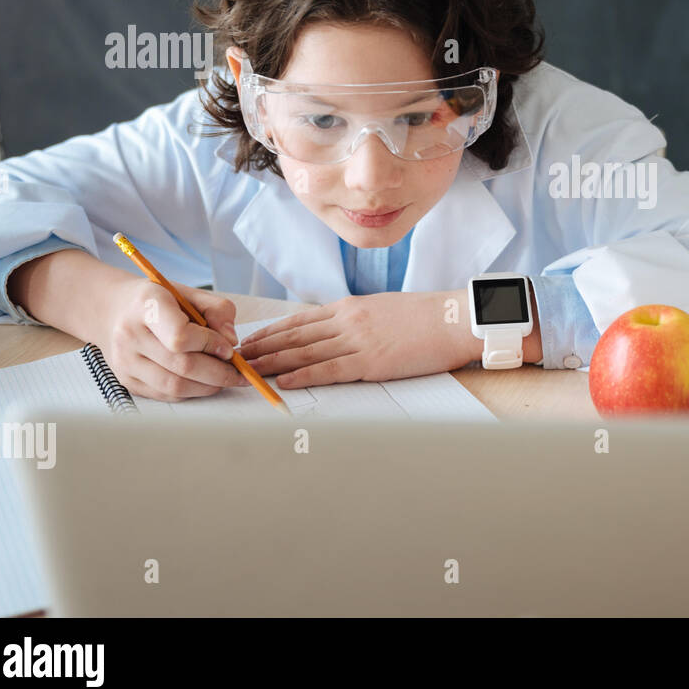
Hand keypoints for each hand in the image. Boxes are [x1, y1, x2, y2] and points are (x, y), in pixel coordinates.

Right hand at [98, 276, 246, 400]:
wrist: (113, 311)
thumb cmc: (157, 301)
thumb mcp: (188, 292)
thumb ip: (218, 310)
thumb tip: (231, 341)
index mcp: (147, 306)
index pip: (180, 336)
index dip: (210, 345)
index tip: (228, 347)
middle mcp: (130, 335)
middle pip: (182, 366)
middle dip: (219, 372)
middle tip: (239, 371)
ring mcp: (125, 362)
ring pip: (175, 386)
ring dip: (208, 386)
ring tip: (225, 377)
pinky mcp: (127, 381)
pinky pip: (166, 395)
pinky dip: (191, 391)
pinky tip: (204, 382)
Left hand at [237, 289, 488, 388]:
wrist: (455, 319)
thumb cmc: (428, 317)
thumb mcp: (385, 309)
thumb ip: (359, 319)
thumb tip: (339, 331)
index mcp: (351, 306)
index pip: (300, 319)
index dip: (271, 331)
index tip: (250, 340)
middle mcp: (348, 320)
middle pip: (294, 335)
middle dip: (261, 347)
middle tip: (233, 357)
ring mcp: (358, 340)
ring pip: (304, 352)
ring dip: (272, 362)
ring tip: (247, 371)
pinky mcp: (371, 361)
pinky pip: (329, 369)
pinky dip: (303, 375)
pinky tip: (284, 381)